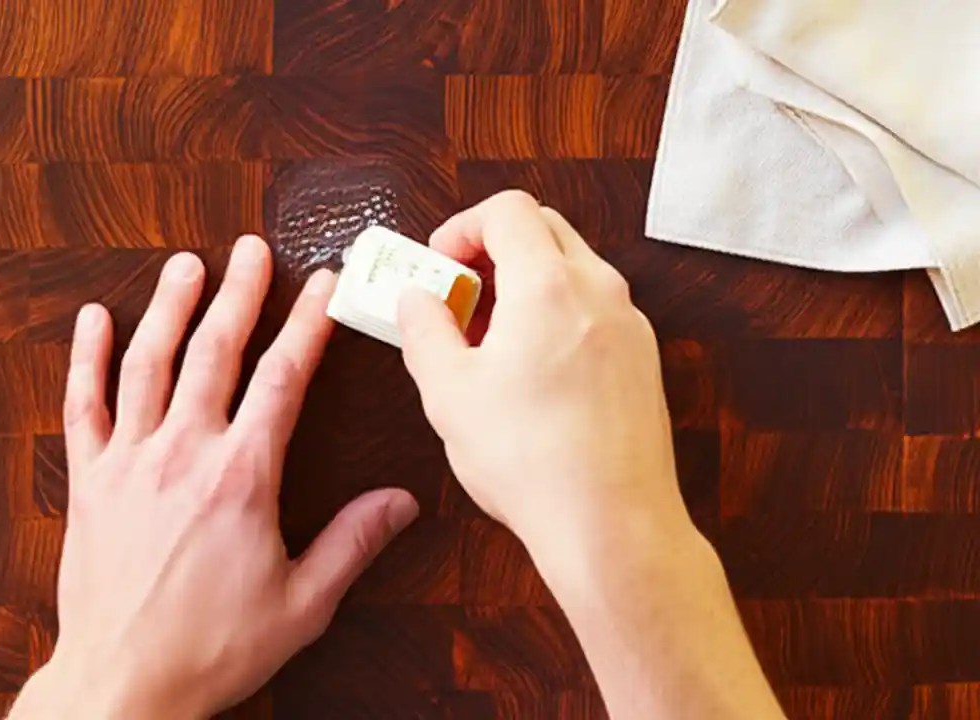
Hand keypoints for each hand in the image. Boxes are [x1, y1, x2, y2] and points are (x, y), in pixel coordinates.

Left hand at [11, 236, 418, 718]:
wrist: (122, 685)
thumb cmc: (212, 650)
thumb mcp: (302, 606)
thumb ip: (352, 545)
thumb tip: (402, 502)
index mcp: (241, 478)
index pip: (282, 378)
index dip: (307, 323)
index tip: (323, 283)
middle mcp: (183, 455)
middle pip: (215, 352)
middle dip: (239, 293)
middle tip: (251, 249)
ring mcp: (129, 462)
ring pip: (149, 364)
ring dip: (169, 307)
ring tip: (186, 263)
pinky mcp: (89, 482)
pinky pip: (82, 406)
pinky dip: (85, 358)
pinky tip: (94, 318)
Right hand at [397, 191, 688, 593]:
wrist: (612, 526)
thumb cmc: (532, 462)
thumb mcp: (448, 392)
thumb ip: (424, 330)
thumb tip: (416, 301)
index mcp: (549, 285)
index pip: (507, 210)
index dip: (461, 227)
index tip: (439, 266)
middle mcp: (600, 292)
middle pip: (545, 228)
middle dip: (494, 248)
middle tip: (459, 294)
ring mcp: (629, 326)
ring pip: (573, 269)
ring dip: (526, 283)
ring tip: (488, 340)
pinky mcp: (642, 361)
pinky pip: (594, 310)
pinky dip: (556, 314)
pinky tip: (528, 371)